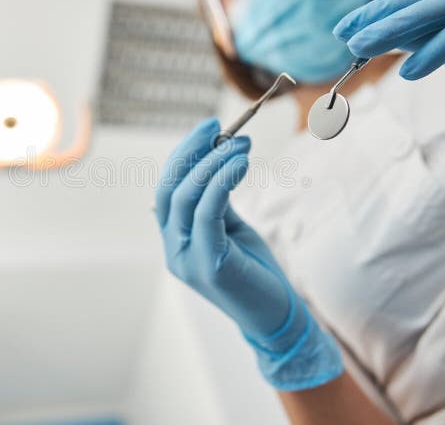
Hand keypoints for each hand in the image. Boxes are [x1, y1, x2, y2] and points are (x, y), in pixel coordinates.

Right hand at [154, 118, 341, 389]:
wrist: (277, 317)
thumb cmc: (256, 272)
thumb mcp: (231, 228)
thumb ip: (216, 200)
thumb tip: (216, 158)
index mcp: (175, 240)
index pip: (166, 189)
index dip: (183, 155)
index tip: (209, 129)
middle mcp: (173, 249)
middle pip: (169, 189)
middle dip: (191, 151)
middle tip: (218, 126)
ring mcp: (186, 259)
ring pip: (185, 197)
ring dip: (212, 163)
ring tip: (240, 144)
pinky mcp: (209, 265)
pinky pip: (207, 213)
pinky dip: (221, 182)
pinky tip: (240, 163)